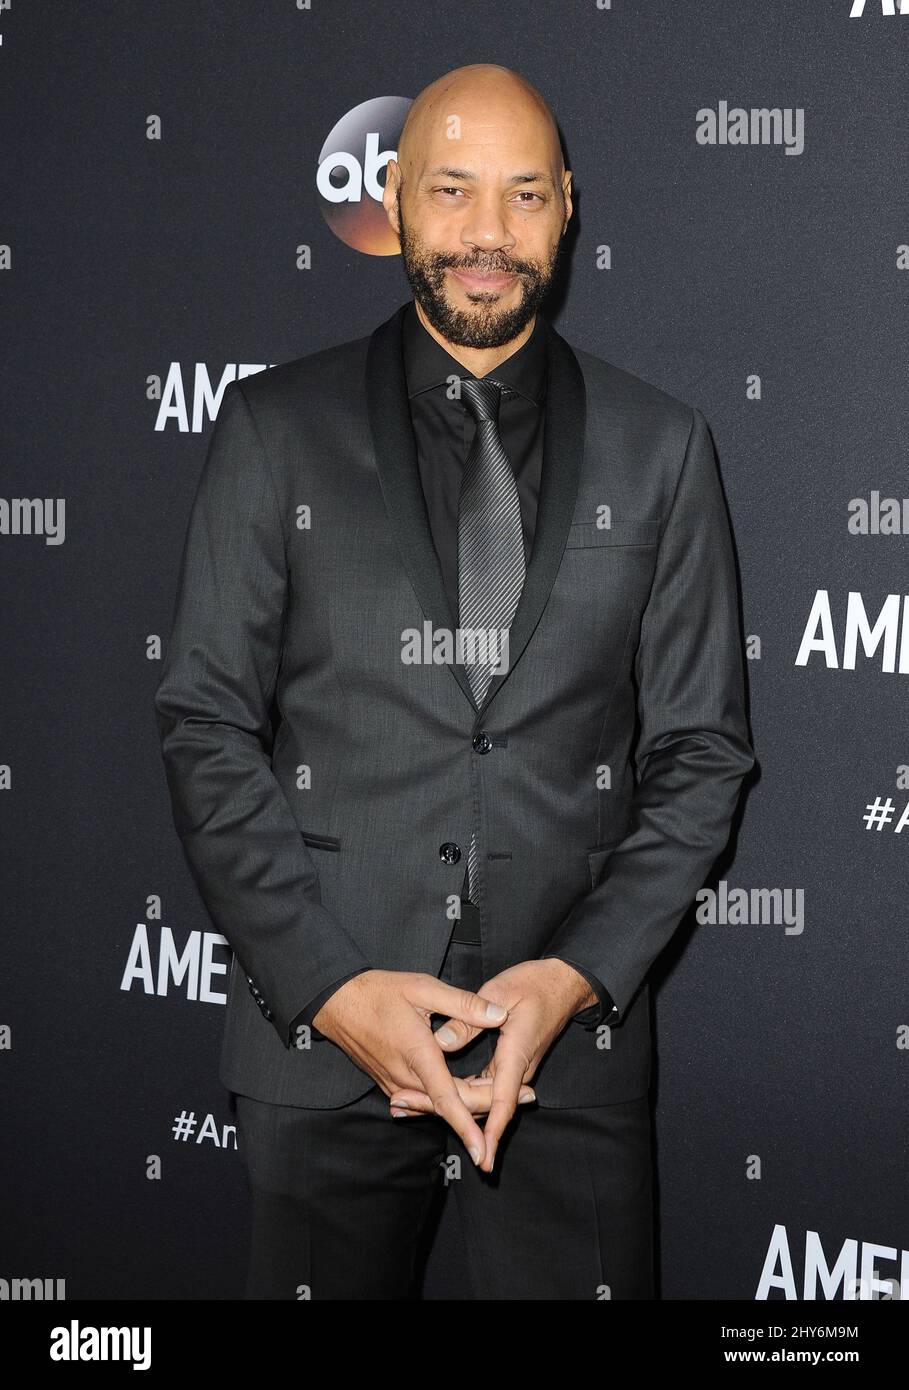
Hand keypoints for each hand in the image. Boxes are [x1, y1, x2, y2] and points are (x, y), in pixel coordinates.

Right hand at [312, 969, 510, 1166]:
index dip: (468, 1128)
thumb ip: (464, 1004)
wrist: (337, 1003)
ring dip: (473, 1103)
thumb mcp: (423, 987)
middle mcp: (406, 1078)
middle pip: (452, 1106)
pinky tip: (472, 1090)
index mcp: (418, 1055)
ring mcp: (397, 1084)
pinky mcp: (392, 1082)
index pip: (448, 1100)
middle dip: (489, 1109)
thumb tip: (499, 1015)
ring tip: (509, 1092)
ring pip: (440, 1104)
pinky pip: (427, 1098)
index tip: (484, 1151)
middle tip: (530, 1096)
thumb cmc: (378, 992)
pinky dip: (452, 1099)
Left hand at [386, 959, 594, 1172]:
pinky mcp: (506, 1065)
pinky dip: (459, 1093)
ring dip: (450, 1105)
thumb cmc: (534, 985)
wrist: (561, 984)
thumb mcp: (500, 992)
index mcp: (516, 1054)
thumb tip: (441, 1043)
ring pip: (481, 1098)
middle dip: (449, 1115)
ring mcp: (512, 1069)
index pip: (503, 1101)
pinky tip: (434, 1094)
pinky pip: (483, 1087)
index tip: (481, 1156)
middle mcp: (516, 1069)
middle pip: (484, 1104)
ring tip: (404, 1103)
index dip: (491, 1131)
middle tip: (401, 1107)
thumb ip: (470, 1017)